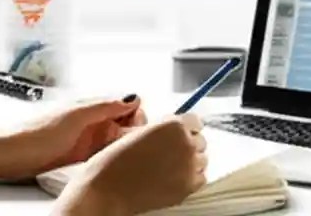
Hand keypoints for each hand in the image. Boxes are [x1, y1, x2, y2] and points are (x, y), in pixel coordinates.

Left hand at [26, 95, 148, 172]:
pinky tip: (110, 163)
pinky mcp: (81, 152)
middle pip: (127, 121)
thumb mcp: (77, 116)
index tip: (135, 131)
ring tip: (121, 156)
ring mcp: (88, 135)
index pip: (129, 104)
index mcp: (94, 104)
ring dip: (123, 145)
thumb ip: (105, 106)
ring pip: (117, 138)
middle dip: (133, 132)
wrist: (13, 153)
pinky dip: (112, 155)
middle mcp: (93, 118)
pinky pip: (105, 152)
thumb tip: (132, 97)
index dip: (137, 116)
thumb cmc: (38, 133)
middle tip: (129, 147)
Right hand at [57, 114, 207, 215]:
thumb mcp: (138, 131)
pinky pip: (200, 178)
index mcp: (174, 125)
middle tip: (169, 151)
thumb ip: (160, 126)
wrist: (108, 188)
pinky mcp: (188, 187)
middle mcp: (186, 144)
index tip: (176, 133)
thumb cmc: (116, 159)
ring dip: (190, 161)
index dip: (184, 127)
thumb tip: (172, 125)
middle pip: (200, 140)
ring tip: (169, 166)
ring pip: (202, 159)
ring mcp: (189, 167)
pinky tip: (173, 177)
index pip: (195, 121)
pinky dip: (190, 177)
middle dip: (187, 143)